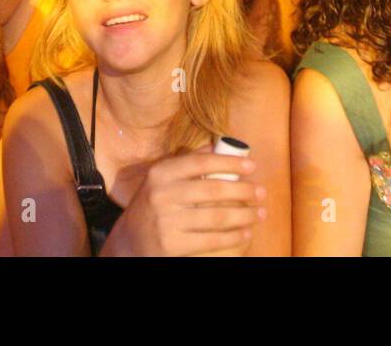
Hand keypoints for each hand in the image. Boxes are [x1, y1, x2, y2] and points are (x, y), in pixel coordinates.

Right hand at [105, 149, 263, 256]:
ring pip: (216, 216)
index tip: (252, 166)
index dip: (230, 162)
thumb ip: (186, 162)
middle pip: (213, 190)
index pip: (201, 162)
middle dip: (243, 190)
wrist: (129, 241)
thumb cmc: (153, 204)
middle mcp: (162, 195)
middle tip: (261, 192)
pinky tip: (246, 232)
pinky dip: (233, 236)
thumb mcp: (161, 179)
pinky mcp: (172, 245)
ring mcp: (166, 221)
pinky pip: (211, 239)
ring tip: (260, 213)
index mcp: (160, 173)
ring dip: (244, 215)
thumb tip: (217, 146)